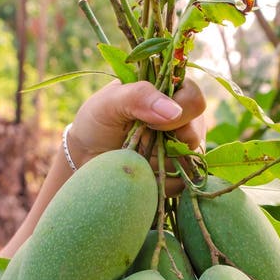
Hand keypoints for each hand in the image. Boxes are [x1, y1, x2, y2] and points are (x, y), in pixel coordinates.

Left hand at [68, 79, 206, 194]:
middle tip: (140, 143)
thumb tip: (174, 112)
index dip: (178, 112)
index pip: (193, 99)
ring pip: (189, 163)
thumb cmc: (97, 123)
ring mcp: (180, 151)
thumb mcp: (109, 102)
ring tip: (137, 158)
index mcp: (169, 94)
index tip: (150, 123)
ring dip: (160, 164)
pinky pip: (179, 185)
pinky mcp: (174, 176)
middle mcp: (181, 121)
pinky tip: (141, 174)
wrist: (84, 158)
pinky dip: (159, 183)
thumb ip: (138, 97)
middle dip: (167, 143)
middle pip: (195, 134)